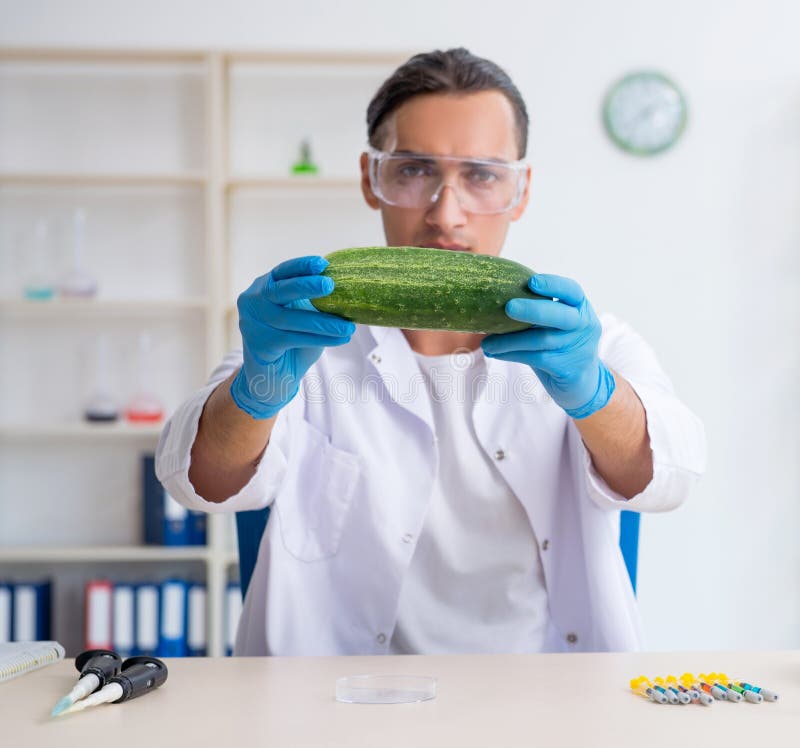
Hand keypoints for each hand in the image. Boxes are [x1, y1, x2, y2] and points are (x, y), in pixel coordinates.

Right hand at [230, 255, 355, 418]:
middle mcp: (252, 301)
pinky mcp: (259, 345)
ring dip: (322, 322)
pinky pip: (292, 339)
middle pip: (279, 290)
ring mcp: (251, 323)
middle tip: (330, 285)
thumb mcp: (302, 314)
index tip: (323, 263)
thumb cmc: (293, 340)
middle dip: (306, 286)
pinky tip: (340, 339)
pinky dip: (320, 338)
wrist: (275, 377)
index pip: (281, 271)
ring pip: (289, 318)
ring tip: (348, 326)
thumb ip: (312, 301)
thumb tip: (348, 291)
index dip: (301, 266)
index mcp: (263, 287)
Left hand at [481, 273, 614, 418]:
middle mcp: (583, 325)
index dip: (552, 284)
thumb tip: (493, 299)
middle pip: (559, 315)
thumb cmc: (560, 344)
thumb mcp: (555, 323)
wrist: (582, 381)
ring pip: (541, 340)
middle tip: (508, 307)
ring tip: (487, 342)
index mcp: (579, 308)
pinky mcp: (568, 368)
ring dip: (510, 340)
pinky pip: (535, 358)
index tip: (532, 281)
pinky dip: (511, 354)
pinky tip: (495, 352)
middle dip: (533, 310)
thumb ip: (536, 311)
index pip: (571, 291)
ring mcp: (577, 348)